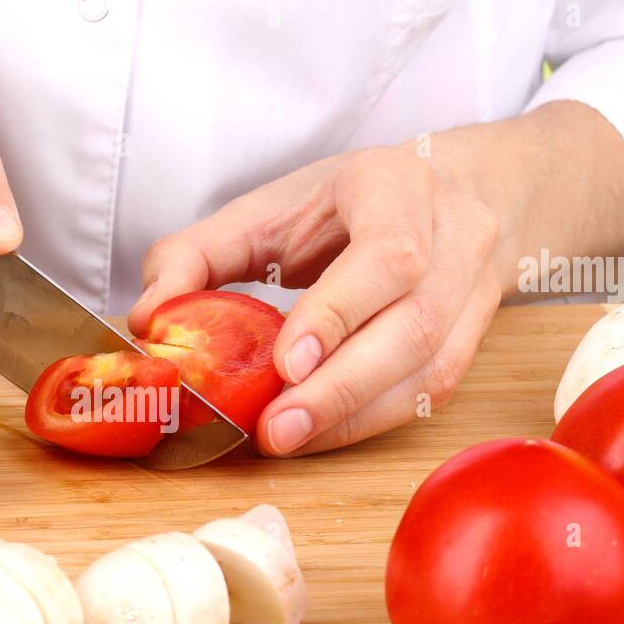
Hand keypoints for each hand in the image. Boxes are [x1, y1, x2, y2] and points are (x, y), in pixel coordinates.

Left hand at [128, 145, 501, 455]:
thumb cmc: (340, 206)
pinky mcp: (475, 338)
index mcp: (398, 185)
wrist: (446, 192)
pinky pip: (431, 393)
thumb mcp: (264, 210)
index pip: (388, 253)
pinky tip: (318, 434)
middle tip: (275, 429)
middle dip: (341, 387)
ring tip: (287, 438)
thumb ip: (196, 255)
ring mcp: (476, 288)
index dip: (340, 313)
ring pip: (432, 368)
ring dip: (354, 415)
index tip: (286, 364)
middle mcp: (456, 234)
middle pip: (415, 323)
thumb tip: (147, 321)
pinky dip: (369, 421)